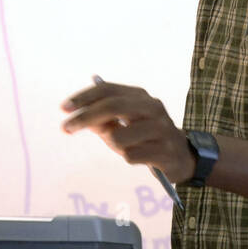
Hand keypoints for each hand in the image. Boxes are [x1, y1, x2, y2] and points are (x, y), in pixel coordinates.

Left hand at [60, 79, 194, 183]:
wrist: (183, 156)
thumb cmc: (145, 137)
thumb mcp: (123, 125)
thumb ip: (102, 120)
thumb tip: (77, 118)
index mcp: (140, 96)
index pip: (108, 90)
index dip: (84, 97)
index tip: (64, 108)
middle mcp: (152, 107)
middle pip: (112, 107)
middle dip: (85, 117)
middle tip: (65, 128)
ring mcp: (161, 128)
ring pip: (119, 136)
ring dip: (113, 144)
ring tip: (124, 147)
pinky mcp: (165, 151)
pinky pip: (130, 156)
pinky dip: (128, 158)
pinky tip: (140, 156)